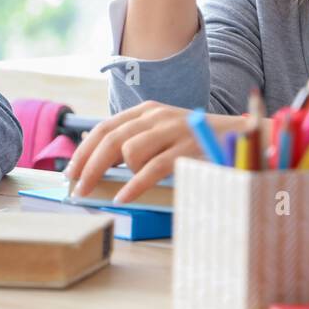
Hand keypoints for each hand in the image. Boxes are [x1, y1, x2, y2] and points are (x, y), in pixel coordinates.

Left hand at [64, 101, 239, 202]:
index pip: (104, 128)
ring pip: (129, 152)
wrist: (238, 135)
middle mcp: (157, 116)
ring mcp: (173, 131)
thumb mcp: (161, 132)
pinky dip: (134, 186)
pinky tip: (122, 198)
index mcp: (146, 111)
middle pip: (110, 140)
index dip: (83, 151)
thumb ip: (133, 141)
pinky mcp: (187, 149)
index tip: (70, 173)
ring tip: (126, 187)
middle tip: (77, 190)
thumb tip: (96, 163)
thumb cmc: (194, 140)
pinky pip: (152, 169)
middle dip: (89, 167)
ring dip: (123, 174)